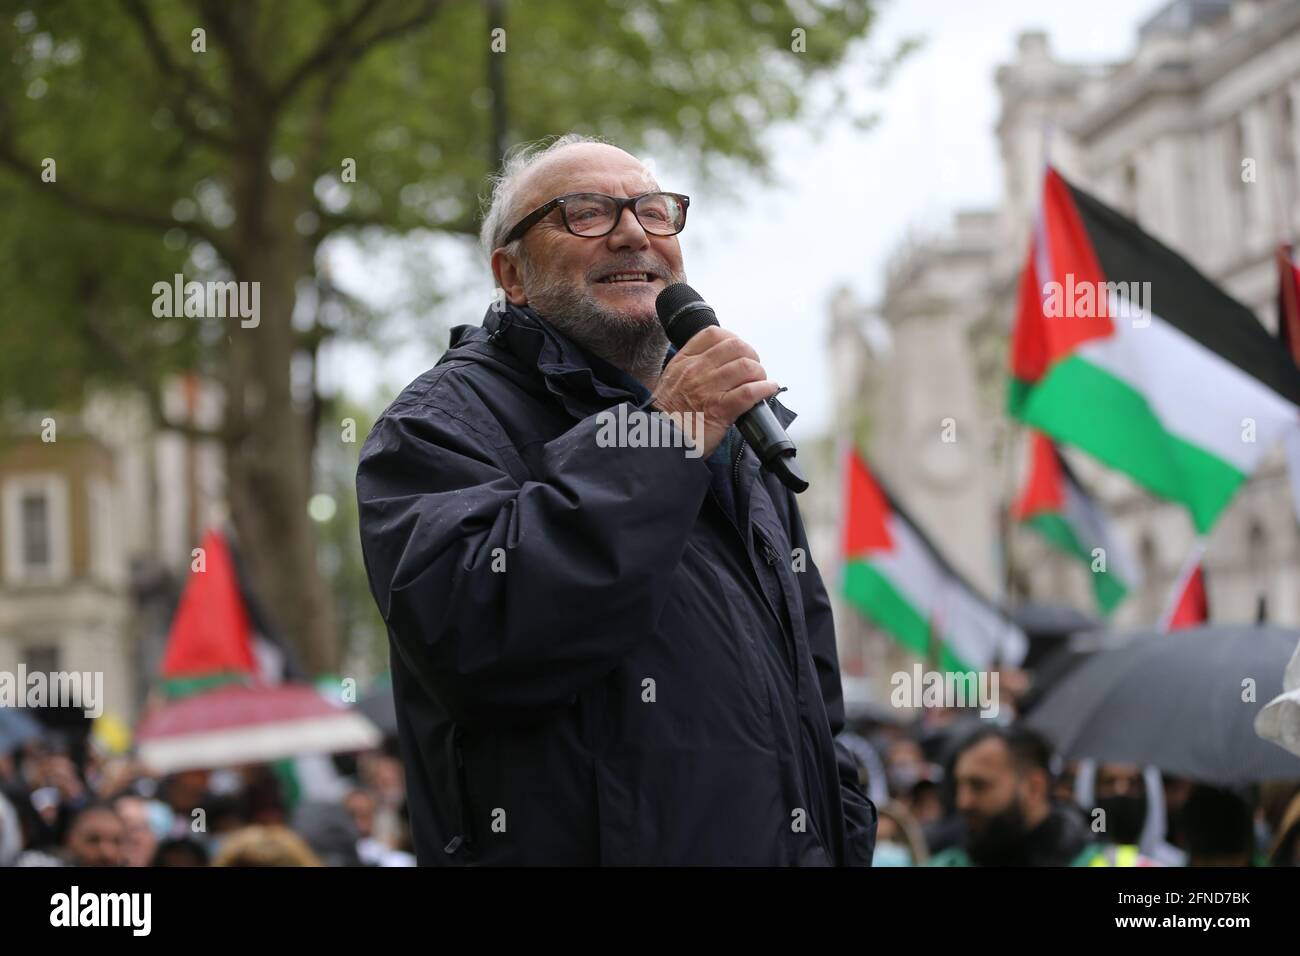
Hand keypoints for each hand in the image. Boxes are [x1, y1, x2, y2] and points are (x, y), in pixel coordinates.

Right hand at [650, 326, 778, 457]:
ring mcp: (708, 389)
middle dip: (751, 355)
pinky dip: (764, 389)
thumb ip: (690, 369)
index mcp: (684, 362)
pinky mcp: (720, 409)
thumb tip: (716, 364)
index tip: (739, 350)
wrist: (660, 441)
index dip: (733, 338)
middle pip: (735, 346)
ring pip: (746, 366)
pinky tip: (767, 390)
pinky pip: (750, 392)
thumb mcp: (671, 381)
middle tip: (753, 369)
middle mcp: (696, 371)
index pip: (713, 334)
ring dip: (759, 373)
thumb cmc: (668, 416)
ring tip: (760, 381)